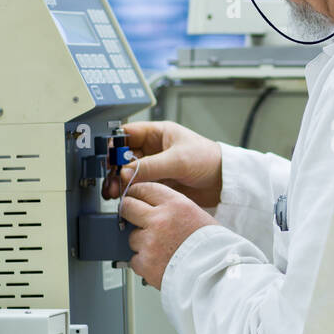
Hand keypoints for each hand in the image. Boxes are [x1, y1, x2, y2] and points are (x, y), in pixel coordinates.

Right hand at [102, 121, 222, 207]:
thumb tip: (125, 172)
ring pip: (130, 173)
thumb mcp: (179, 160)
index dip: (115, 145)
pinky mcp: (159, 183)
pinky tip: (126, 199)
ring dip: (121, 182)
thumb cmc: (209, 160)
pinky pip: (140, 186)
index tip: (107, 158)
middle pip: (124, 156)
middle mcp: (153, 150)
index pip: (127, 134)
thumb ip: (151, 166)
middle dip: (115, 168)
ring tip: (115, 193)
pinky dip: (132, 193)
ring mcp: (156, 167)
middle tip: (111, 182)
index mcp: (158, 134)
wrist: (225, 183)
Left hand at [119, 182, 216, 289]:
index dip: (137, 193)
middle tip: (133, 218)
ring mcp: (150, 242)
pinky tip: (159, 264)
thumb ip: (174, 209)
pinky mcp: (145, 262)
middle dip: (129, 212)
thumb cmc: (213, 248)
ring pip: (131, 237)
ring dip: (141, 243)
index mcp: (176, 204)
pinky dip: (144, 263)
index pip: (144, 188)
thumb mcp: (198, 216)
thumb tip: (153, 208)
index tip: (134, 197)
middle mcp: (160, 220)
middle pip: (128, 207)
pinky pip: (135, 260)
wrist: (217, 274)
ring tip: (160, 250)